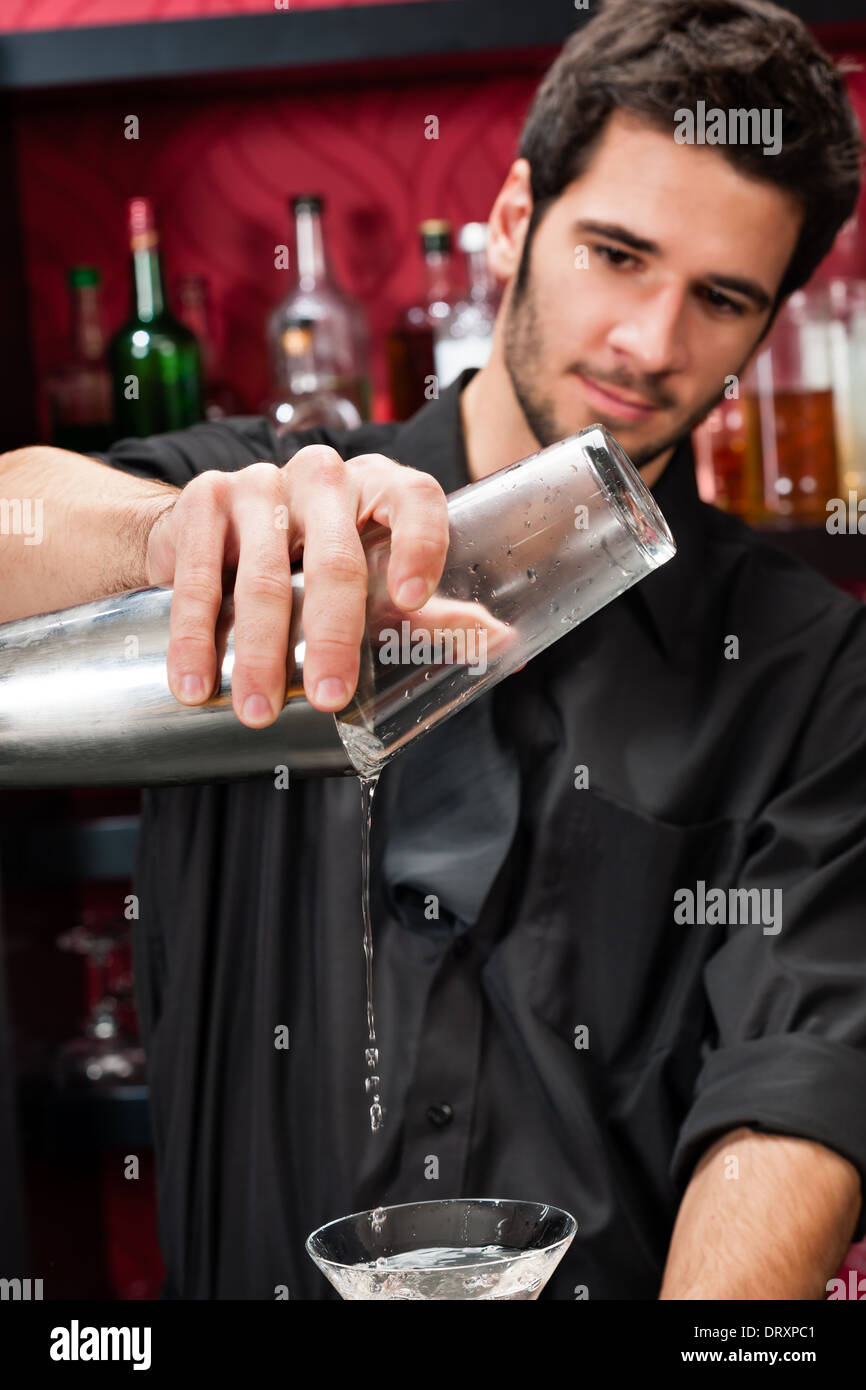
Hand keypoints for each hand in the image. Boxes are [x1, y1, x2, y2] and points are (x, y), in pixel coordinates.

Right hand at [143, 449, 449, 728]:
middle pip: (336, 559)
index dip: (422, 544)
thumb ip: (428, 615)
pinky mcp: (204, 500)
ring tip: (257, 709)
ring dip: (257, 652)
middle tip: (329, 698)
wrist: (214, 533)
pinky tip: (195, 680)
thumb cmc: (313, 562)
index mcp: (380, 488)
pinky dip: (195, 636)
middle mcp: (324, 477)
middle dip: (331, 638)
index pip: (415, 499)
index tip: (415, 600)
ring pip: (262, 575)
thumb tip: (504, 645)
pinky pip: (197, 573)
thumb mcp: (373, 582)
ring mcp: (259, 484)